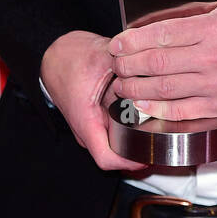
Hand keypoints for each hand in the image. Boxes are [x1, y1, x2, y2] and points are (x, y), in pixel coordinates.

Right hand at [39, 30, 150, 172]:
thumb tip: (150, 67)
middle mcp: (88, 129)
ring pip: (119, 139)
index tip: (149, 155)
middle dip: (140, 144)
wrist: (54, 55)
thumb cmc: (68, 59)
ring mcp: (93, 125)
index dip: (130, 162)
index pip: (107, 158)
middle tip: (162, 131)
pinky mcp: (98, 118)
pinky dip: (131, 119)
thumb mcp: (99, 55)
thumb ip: (125, 64)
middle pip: (117, 151)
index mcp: (85, 121)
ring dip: (137, 131)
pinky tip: (144, 106)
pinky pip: (117, 126)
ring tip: (156, 117)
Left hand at [108, 2, 216, 121]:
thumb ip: (189, 16)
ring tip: (121, 85)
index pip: (162, 35)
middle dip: (128, 64)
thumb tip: (150, 25)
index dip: (133, 41)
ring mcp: (214, 86)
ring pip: (162, 89)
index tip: (118, 43)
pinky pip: (178, 111)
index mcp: (212, 29)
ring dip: (135, 89)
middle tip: (115, 65)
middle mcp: (212, 57)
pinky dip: (154, 109)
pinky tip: (141, 104)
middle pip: (157, 63)